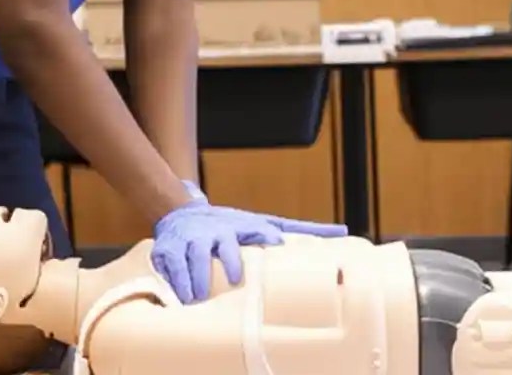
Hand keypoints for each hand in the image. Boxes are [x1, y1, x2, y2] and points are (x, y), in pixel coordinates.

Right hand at [151, 184, 347, 303]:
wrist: (183, 213)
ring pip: (192, 256)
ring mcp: (191, 239)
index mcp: (240, 225)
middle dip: (227, 258)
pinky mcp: (168, 249)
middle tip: (235, 279)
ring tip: (199, 298)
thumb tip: (343, 231)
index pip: (255, 228)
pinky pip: (169, 265)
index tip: (274, 243)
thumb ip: (301, 228)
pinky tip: (180, 296)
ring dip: (195, 277)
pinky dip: (173, 280)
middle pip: (222, 242)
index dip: (264, 234)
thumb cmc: (231, 224)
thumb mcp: (264, 222)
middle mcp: (216, 231)